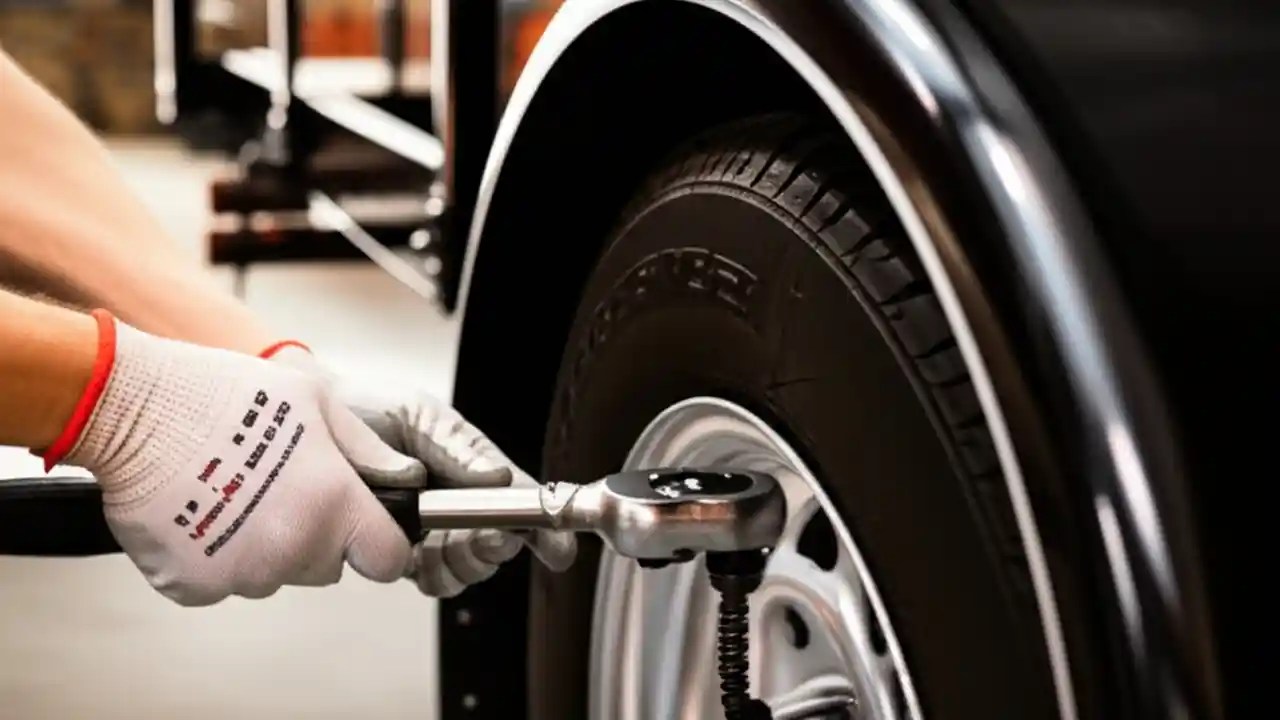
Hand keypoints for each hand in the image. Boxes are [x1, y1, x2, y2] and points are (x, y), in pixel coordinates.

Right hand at [52, 315, 420, 605]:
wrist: (134, 408)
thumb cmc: (220, 396)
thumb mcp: (314, 400)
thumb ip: (365, 449)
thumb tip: (402, 477)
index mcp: (332, 504)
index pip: (386, 560)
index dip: (380, 545)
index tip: (367, 535)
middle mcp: (292, 547)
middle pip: (327, 568)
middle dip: (315, 536)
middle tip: (281, 490)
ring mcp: (241, 573)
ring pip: (273, 577)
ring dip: (263, 548)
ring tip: (235, 493)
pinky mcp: (193, 586)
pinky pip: (220, 583)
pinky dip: (214, 558)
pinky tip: (202, 513)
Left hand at [269, 345, 577, 597]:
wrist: (300, 425)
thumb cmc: (363, 411)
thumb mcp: (416, 415)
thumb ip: (458, 447)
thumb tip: (498, 477)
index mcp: (471, 463)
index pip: (520, 498)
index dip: (543, 524)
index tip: (554, 545)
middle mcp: (457, 500)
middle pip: (499, 542)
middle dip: (495, 548)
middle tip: (483, 538)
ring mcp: (430, 529)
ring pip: (468, 566)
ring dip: (461, 565)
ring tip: (438, 548)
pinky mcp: (398, 549)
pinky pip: (431, 578)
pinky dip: (431, 576)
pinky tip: (417, 560)